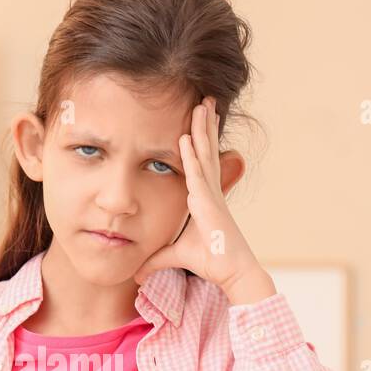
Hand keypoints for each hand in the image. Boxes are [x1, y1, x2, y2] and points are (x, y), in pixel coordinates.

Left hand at [132, 96, 264, 299]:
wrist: (233, 272)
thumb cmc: (212, 262)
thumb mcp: (176, 256)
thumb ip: (157, 260)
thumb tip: (136, 272)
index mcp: (204, 196)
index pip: (200, 161)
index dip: (199, 139)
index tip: (197, 118)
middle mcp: (210, 190)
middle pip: (206, 150)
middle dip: (204, 124)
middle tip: (204, 98)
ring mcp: (211, 195)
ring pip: (204, 155)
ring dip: (201, 130)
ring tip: (202, 104)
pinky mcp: (209, 204)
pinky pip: (198, 176)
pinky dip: (191, 157)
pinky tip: (184, 139)